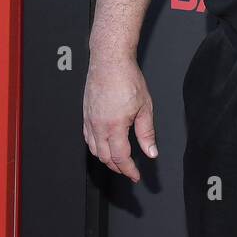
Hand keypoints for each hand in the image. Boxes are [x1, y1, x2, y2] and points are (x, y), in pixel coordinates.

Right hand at [83, 55, 156, 182]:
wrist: (109, 61)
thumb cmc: (126, 78)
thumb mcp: (145, 107)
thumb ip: (147, 133)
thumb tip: (151, 152)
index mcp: (114, 126)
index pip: (120, 157)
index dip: (129, 170)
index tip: (135, 175)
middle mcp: (99, 125)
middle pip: (105, 157)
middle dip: (117, 167)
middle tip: (128, 170)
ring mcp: (90, 120)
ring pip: (94, 150)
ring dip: (105, 159)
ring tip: (117, 160)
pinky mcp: (85, 114)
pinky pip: (87, 138)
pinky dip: (95, 147)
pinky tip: (103, 145)